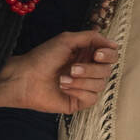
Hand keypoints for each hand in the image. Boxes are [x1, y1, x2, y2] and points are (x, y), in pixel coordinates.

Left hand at [0, 31, 117, 114]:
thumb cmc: (42, 58)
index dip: (108, 55)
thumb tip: (113, 43)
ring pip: (100, 84)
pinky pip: (92, 98)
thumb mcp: (67, 39)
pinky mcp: (79, 101)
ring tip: (62, 79)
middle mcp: (88, 70)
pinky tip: (64, 88)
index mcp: (86, 54)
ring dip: (81, 81)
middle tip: (72, 68)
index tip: (97, 54)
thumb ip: (91, 37)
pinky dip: (78, 91)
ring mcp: (84, 86)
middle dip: (90, 69)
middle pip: (107, 70)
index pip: (111, 55)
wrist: (26, 79)